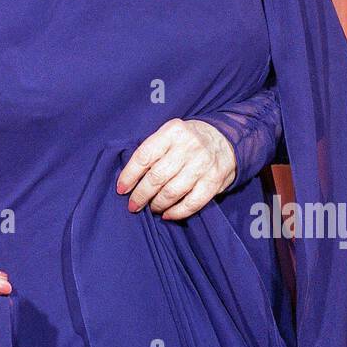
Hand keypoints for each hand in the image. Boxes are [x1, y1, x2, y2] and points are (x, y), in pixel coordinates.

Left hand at [115, 118, 236, 219]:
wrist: (226, 140)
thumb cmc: (188, 140)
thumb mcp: (170, 135)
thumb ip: (153, 151)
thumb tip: (130, 178)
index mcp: (172, 131)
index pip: (144, 156)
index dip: (130, 175)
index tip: (121, 189)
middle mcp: (188, 146)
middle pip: (157, 177)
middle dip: (141, 195)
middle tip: (134, 205)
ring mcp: (202, 164)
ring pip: (172, 192)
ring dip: (157, 204)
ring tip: (151, 208)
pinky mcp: (214, 181)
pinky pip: (192, 203)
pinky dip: (176, 212)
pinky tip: (167, 214)